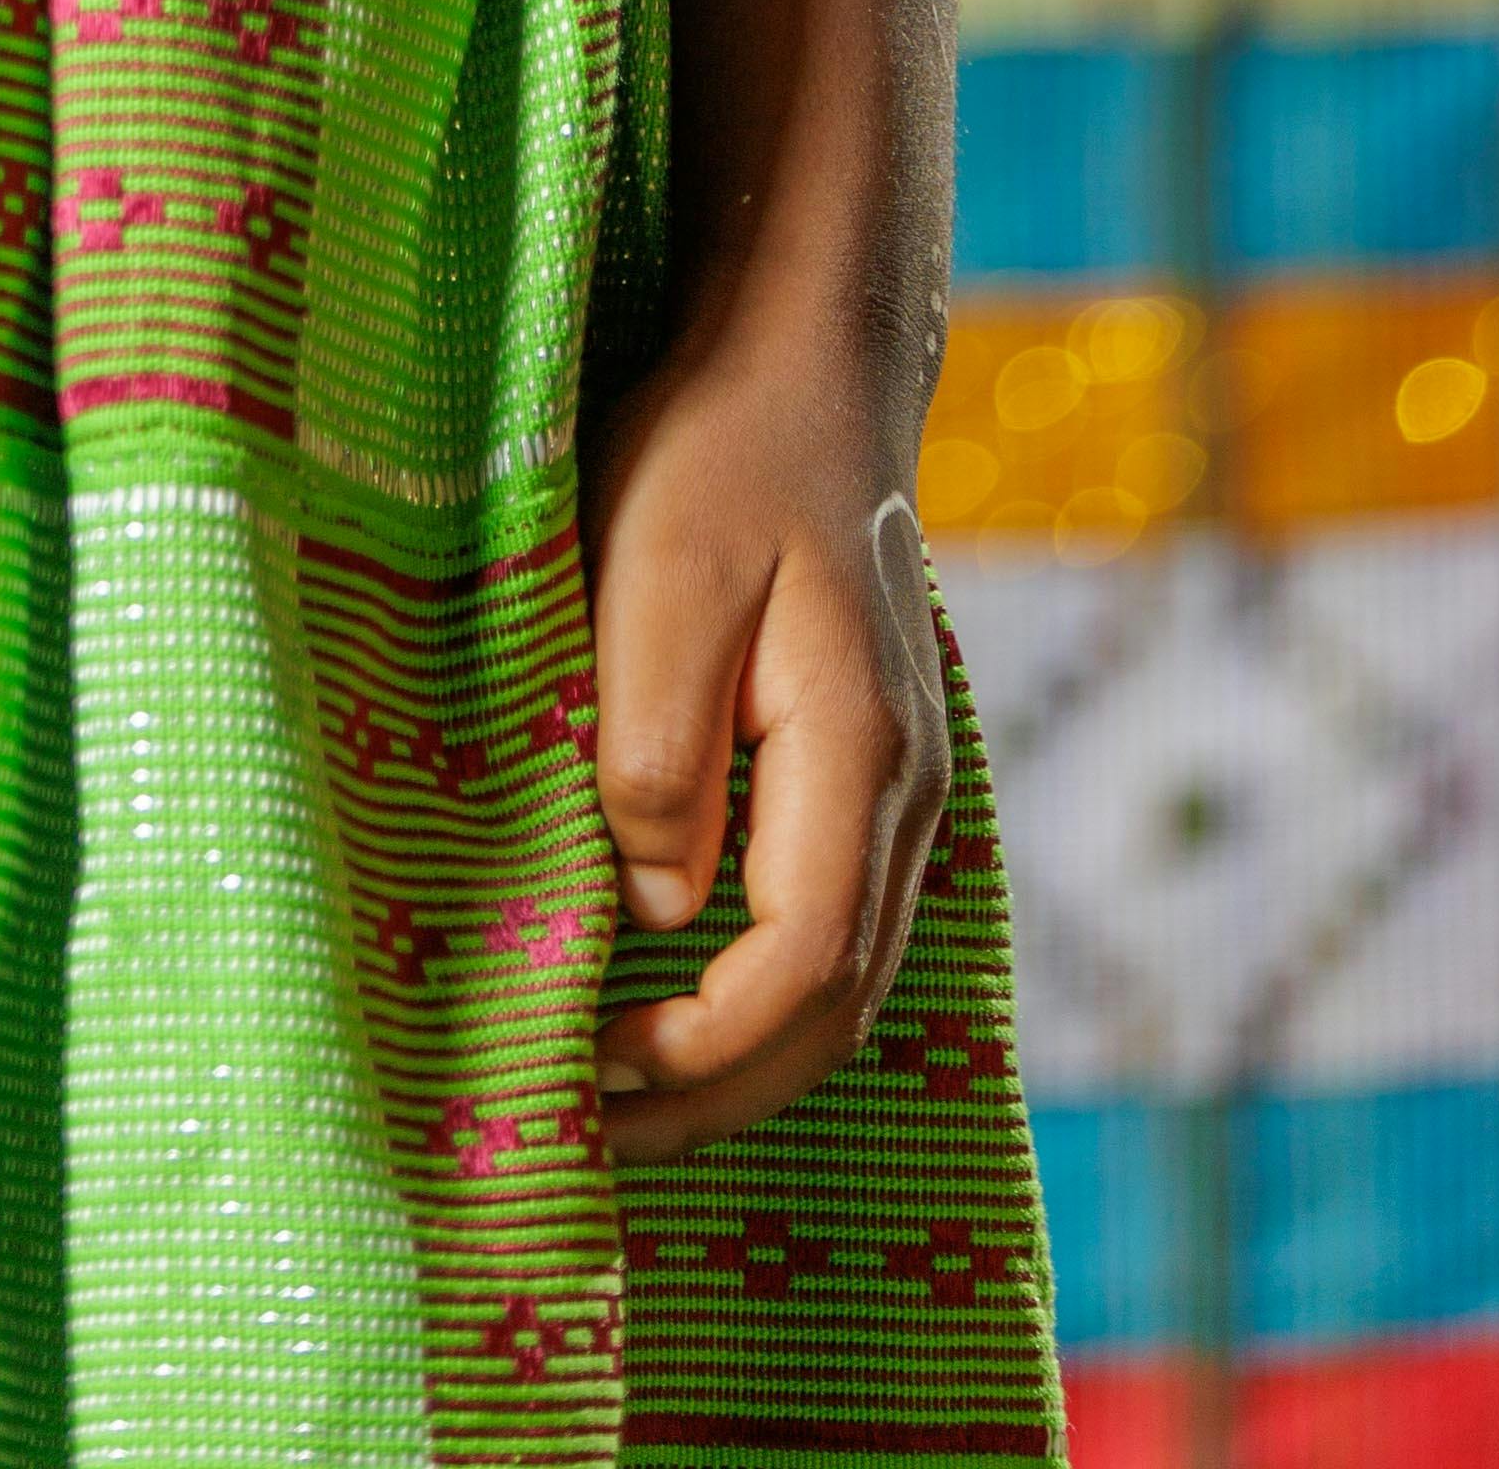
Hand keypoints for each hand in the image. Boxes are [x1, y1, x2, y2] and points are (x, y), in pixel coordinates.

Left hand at [581, 321, 946, 1161]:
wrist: (806, 364)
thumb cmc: (717, 453)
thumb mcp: (655, 578)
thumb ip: (658, 749)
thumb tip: (654, 912)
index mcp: (858, 750)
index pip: (802, 961)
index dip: (703, 1045)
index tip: (594, 1073)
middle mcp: (905, 789)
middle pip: (836, 1004)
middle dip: (722, 1089)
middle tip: (594, 1133)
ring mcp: (901, 783)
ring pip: (845, 975)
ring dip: (746, 1054)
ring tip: (624, 1091)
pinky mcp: (869, 767)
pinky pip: (836, 921)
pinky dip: (767, 992)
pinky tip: (680, 990)